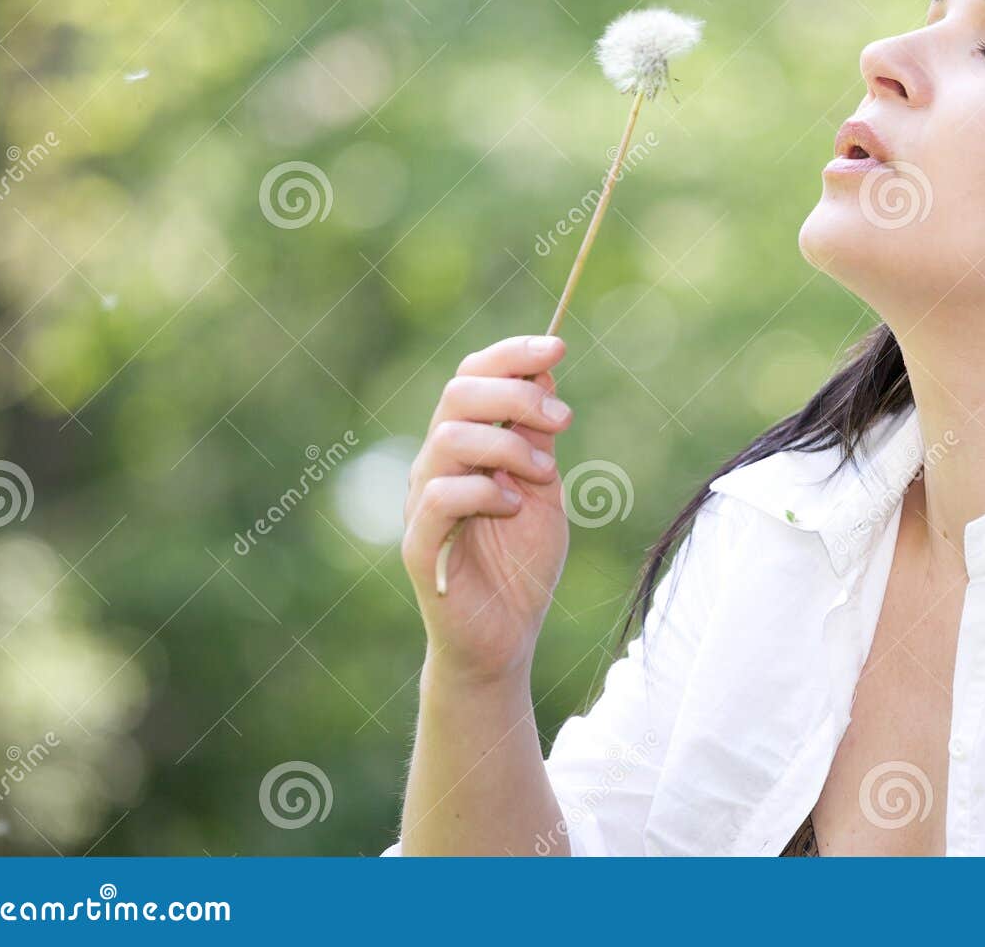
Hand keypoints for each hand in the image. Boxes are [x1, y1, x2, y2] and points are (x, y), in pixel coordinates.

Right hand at [401, 334, 572, 681]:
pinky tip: (512, 506)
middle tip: (564, 421)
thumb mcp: (544, 487)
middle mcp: (437, 464)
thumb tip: (544, 370)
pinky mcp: (419, 546)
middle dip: (518, 394)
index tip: (558, 346)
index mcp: (467, 444)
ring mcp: (422, 503)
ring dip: (507, 445)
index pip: (473, 376)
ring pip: (448, 438)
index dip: (512, 354)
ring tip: (543, 473)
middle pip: (458, 394)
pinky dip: (482, 491)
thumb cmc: (522, 563)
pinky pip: (439, 497)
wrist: (506, 637)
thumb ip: (539, 436)